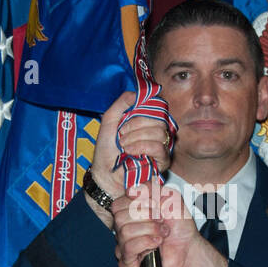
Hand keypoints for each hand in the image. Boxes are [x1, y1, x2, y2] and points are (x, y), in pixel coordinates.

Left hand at [86, 92, 172, 215]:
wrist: (104, 173)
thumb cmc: (106, 150)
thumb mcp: (109, 120)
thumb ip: (121, 103)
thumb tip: (137, 93)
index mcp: (146, 121)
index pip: (157, 106)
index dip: (144, 108)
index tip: (128, 116)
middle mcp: (157, 132)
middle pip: (158, 118)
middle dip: (136, 125)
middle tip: (121, 135)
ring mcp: (161, 146)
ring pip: (158, 132)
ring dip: (136, 137)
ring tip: (124, 146)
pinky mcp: (163, 162)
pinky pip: (159, 147)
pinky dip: (142, 147)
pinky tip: (130, 152)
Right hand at [112, 185, 227, 266]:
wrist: (190, 248)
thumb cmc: (180, 226)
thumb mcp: (170, 198)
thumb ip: (152, 188)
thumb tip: (132, 190)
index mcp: (129, 214)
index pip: (118, 204)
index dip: (138, 203)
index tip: (157, 206)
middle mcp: (123, 230)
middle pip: (119, 217)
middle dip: (146, 216)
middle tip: (161, 221)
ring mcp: (124, 247)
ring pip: (124, 232)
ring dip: (150, 230)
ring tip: (163, 234)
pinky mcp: (127, 263)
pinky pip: (128, 248)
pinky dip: (146, 243)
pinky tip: (157, 244)